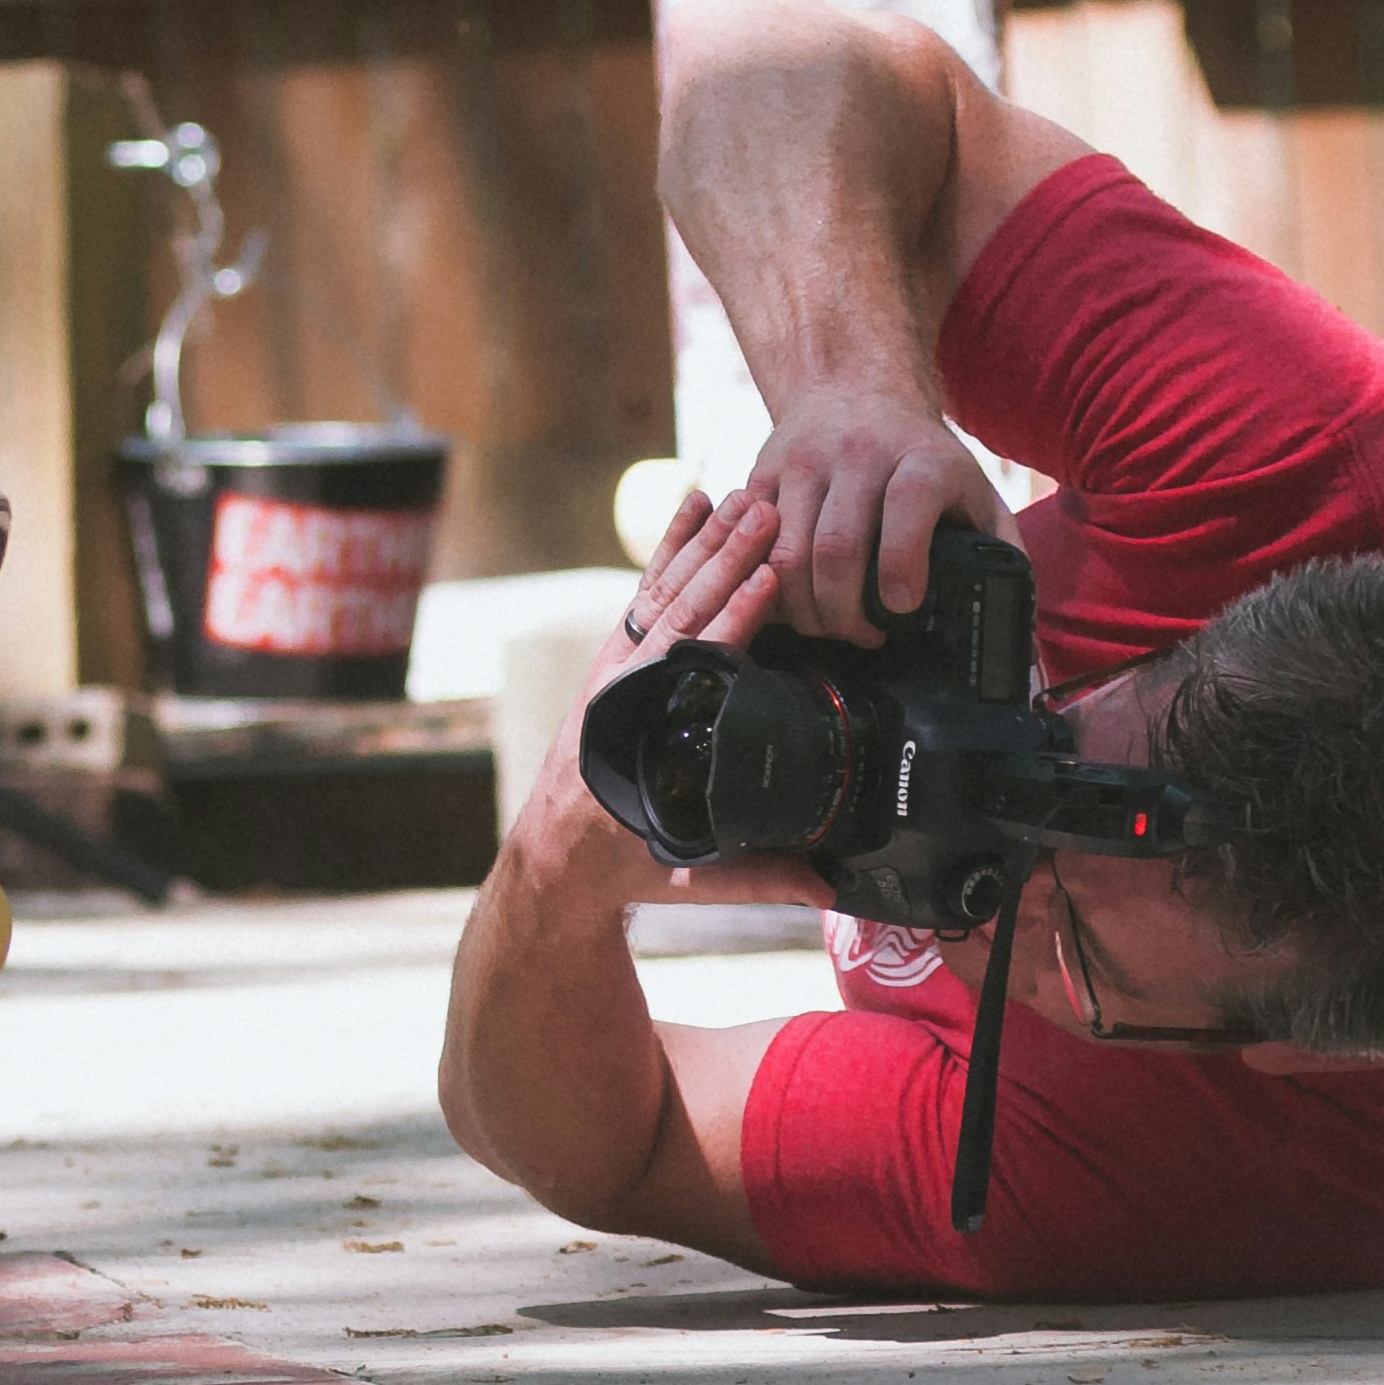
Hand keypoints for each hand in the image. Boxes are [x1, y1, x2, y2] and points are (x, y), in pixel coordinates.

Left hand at [498, 486, 830, 914]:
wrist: (555, 859)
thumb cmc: (621, 865)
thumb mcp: (686, 876)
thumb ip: (757, 878)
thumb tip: (828, 888)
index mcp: (637, 737)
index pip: (690, 665)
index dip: (731, 622)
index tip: (769, 581)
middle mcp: (621, 691)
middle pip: (678, 612)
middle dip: (724, 561)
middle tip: (770, 513)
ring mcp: (616, 669)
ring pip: (663, 593)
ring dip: (706, 543)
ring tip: (748, 496)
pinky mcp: (619, 658)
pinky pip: (649, 592)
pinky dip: (671, 547)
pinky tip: (695, 506)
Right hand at [744, 391, 1014, 643]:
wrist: (853, 383)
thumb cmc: (923, 457)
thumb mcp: (973, 490)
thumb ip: (1000, 553)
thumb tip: (1022, 642)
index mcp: (921, 456)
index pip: (907, 504)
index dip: (902, 562)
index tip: (902, 608)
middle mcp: (858, 452)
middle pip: (836, 546)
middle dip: (844, 612)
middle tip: (863, 637)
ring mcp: (803, 462)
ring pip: (786, 553)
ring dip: (803, 610)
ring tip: (827, 628)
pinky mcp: (764, 474)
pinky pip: (753, 545)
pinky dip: (766, 584)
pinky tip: (790, 603)